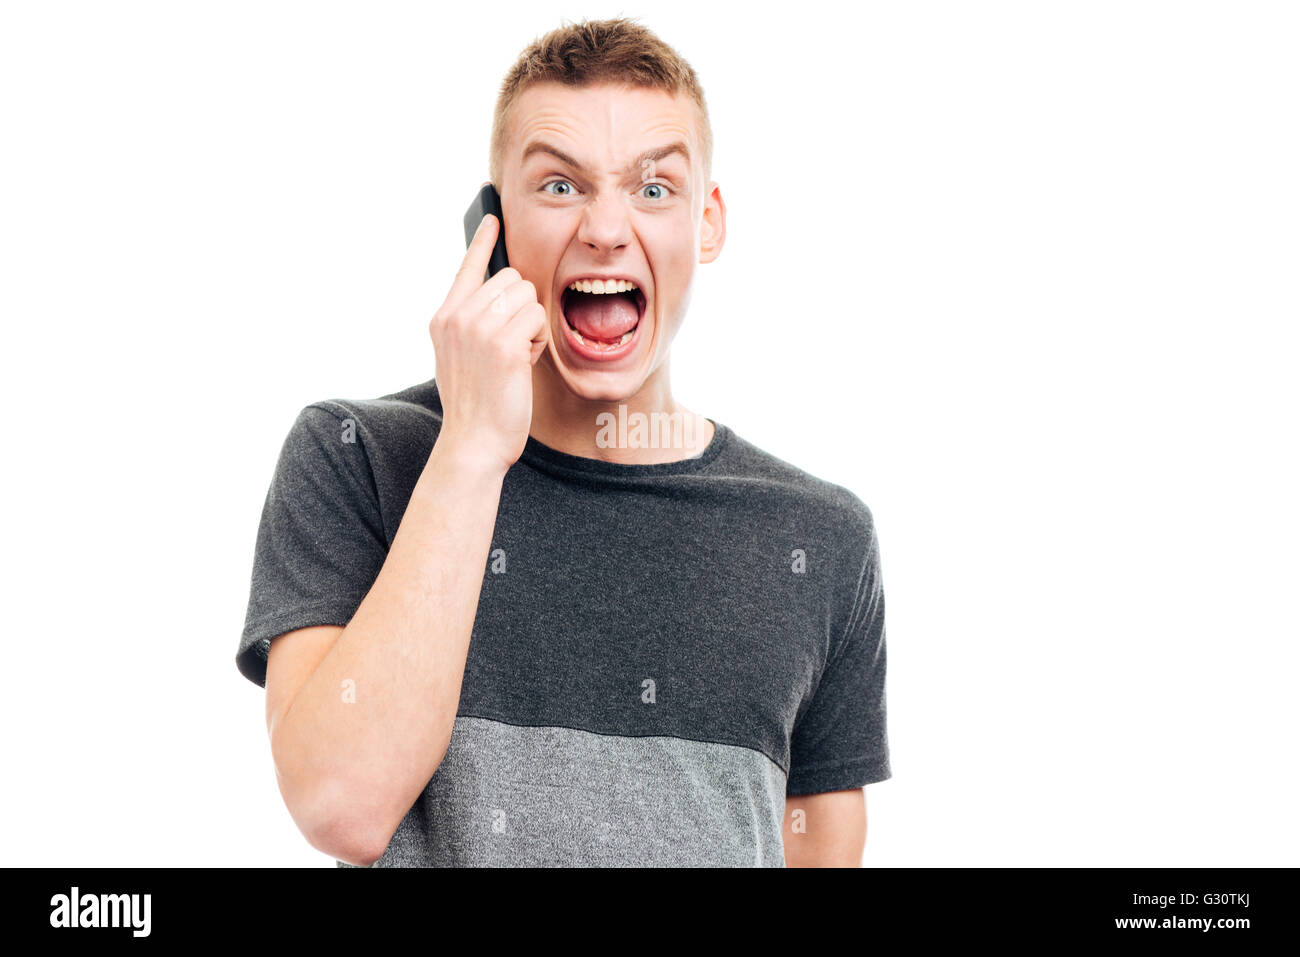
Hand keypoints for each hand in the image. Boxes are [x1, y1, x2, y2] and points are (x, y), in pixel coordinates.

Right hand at [428, 213, 548, 474]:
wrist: (473, 442)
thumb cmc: (477, 404)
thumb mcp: (462, 355)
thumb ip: (473, 323)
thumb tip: (503, 293)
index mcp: (445, 318)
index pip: (468, 268)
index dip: (484, 240)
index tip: (493, 216)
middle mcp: (457, 317)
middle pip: (512, 279)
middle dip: (522, 308)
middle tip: (512, 345)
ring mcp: (478, 329)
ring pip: (528, 296)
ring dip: (532, 326)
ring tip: (516, 357)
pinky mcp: (503, 345)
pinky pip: (538, 319)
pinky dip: (538, 342)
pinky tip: (523, 365)